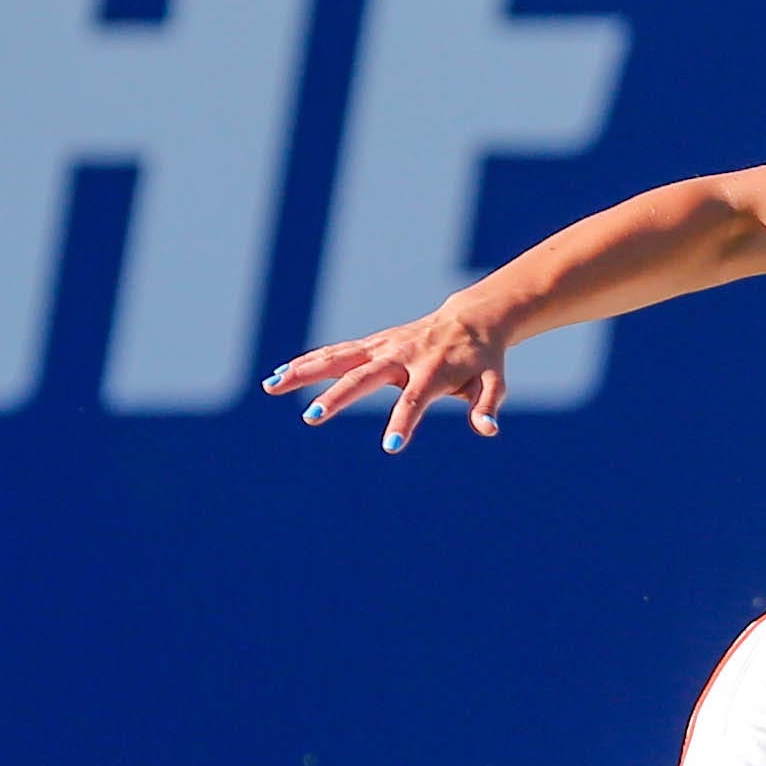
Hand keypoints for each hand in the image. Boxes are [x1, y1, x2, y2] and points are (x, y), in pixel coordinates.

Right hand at [262, 305, 510, 452]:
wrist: (471, 321)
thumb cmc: (482, 360)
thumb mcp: (493, 382)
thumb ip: (487, 405)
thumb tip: (488, 429)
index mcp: (432, 371)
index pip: (414, 400)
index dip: (404, 422)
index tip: (391, 445)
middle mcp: (401, 356)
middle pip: (364, 378)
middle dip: (337, 397)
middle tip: (311, 418)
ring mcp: (382, 347)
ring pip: (338, 358)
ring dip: (304, 372)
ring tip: (272, 386)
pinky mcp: (370, 344)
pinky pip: (334, 353)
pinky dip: (306, 362)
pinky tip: (278, 376)